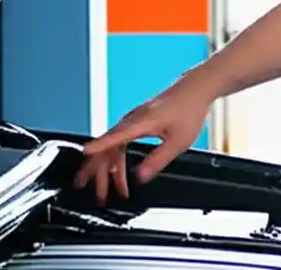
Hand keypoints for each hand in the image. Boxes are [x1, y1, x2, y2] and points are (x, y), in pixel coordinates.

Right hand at [72, 77, 214, 202]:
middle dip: (98, 169)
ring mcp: (133, 120)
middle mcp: (132, 120)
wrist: (195, 89)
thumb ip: (158, 159)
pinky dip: (116, 158)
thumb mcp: (179, 141)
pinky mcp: (137, 122)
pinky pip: (119, 141)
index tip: (85, 155)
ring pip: (112, 146)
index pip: (114, 137)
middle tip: (90, 189)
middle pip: (108, 146)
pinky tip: (117, 171)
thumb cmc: (189, 110)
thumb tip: (140, 178)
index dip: (99, 147)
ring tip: (105, 188)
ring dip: (107, 168)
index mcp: (141, 123)